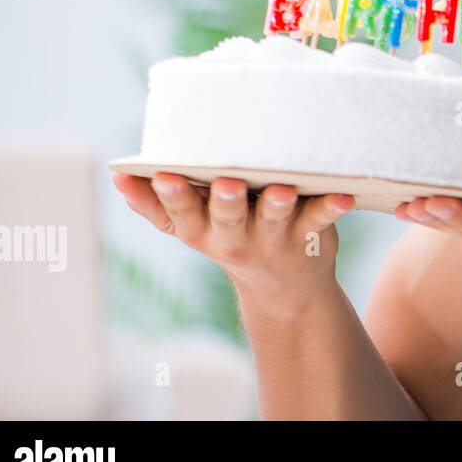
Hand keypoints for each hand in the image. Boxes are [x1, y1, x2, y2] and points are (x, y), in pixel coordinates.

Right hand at [111, 171, 354, 312]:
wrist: (285, 287)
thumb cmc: (231, 234)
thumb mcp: (191, 227)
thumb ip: (156, 203)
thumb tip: (118, 174)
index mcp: (200, 230)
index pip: (179, 214)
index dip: (169, 197)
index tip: (163, 175)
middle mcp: (234, 237)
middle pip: (227, 218)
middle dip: (225, 201)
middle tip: (226, 182)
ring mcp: (273, 238)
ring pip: (274, 218)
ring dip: (278, 204)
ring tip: (284, 190)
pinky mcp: (307, 235)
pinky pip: (320, 220)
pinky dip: (331, 208)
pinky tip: (343, 196)